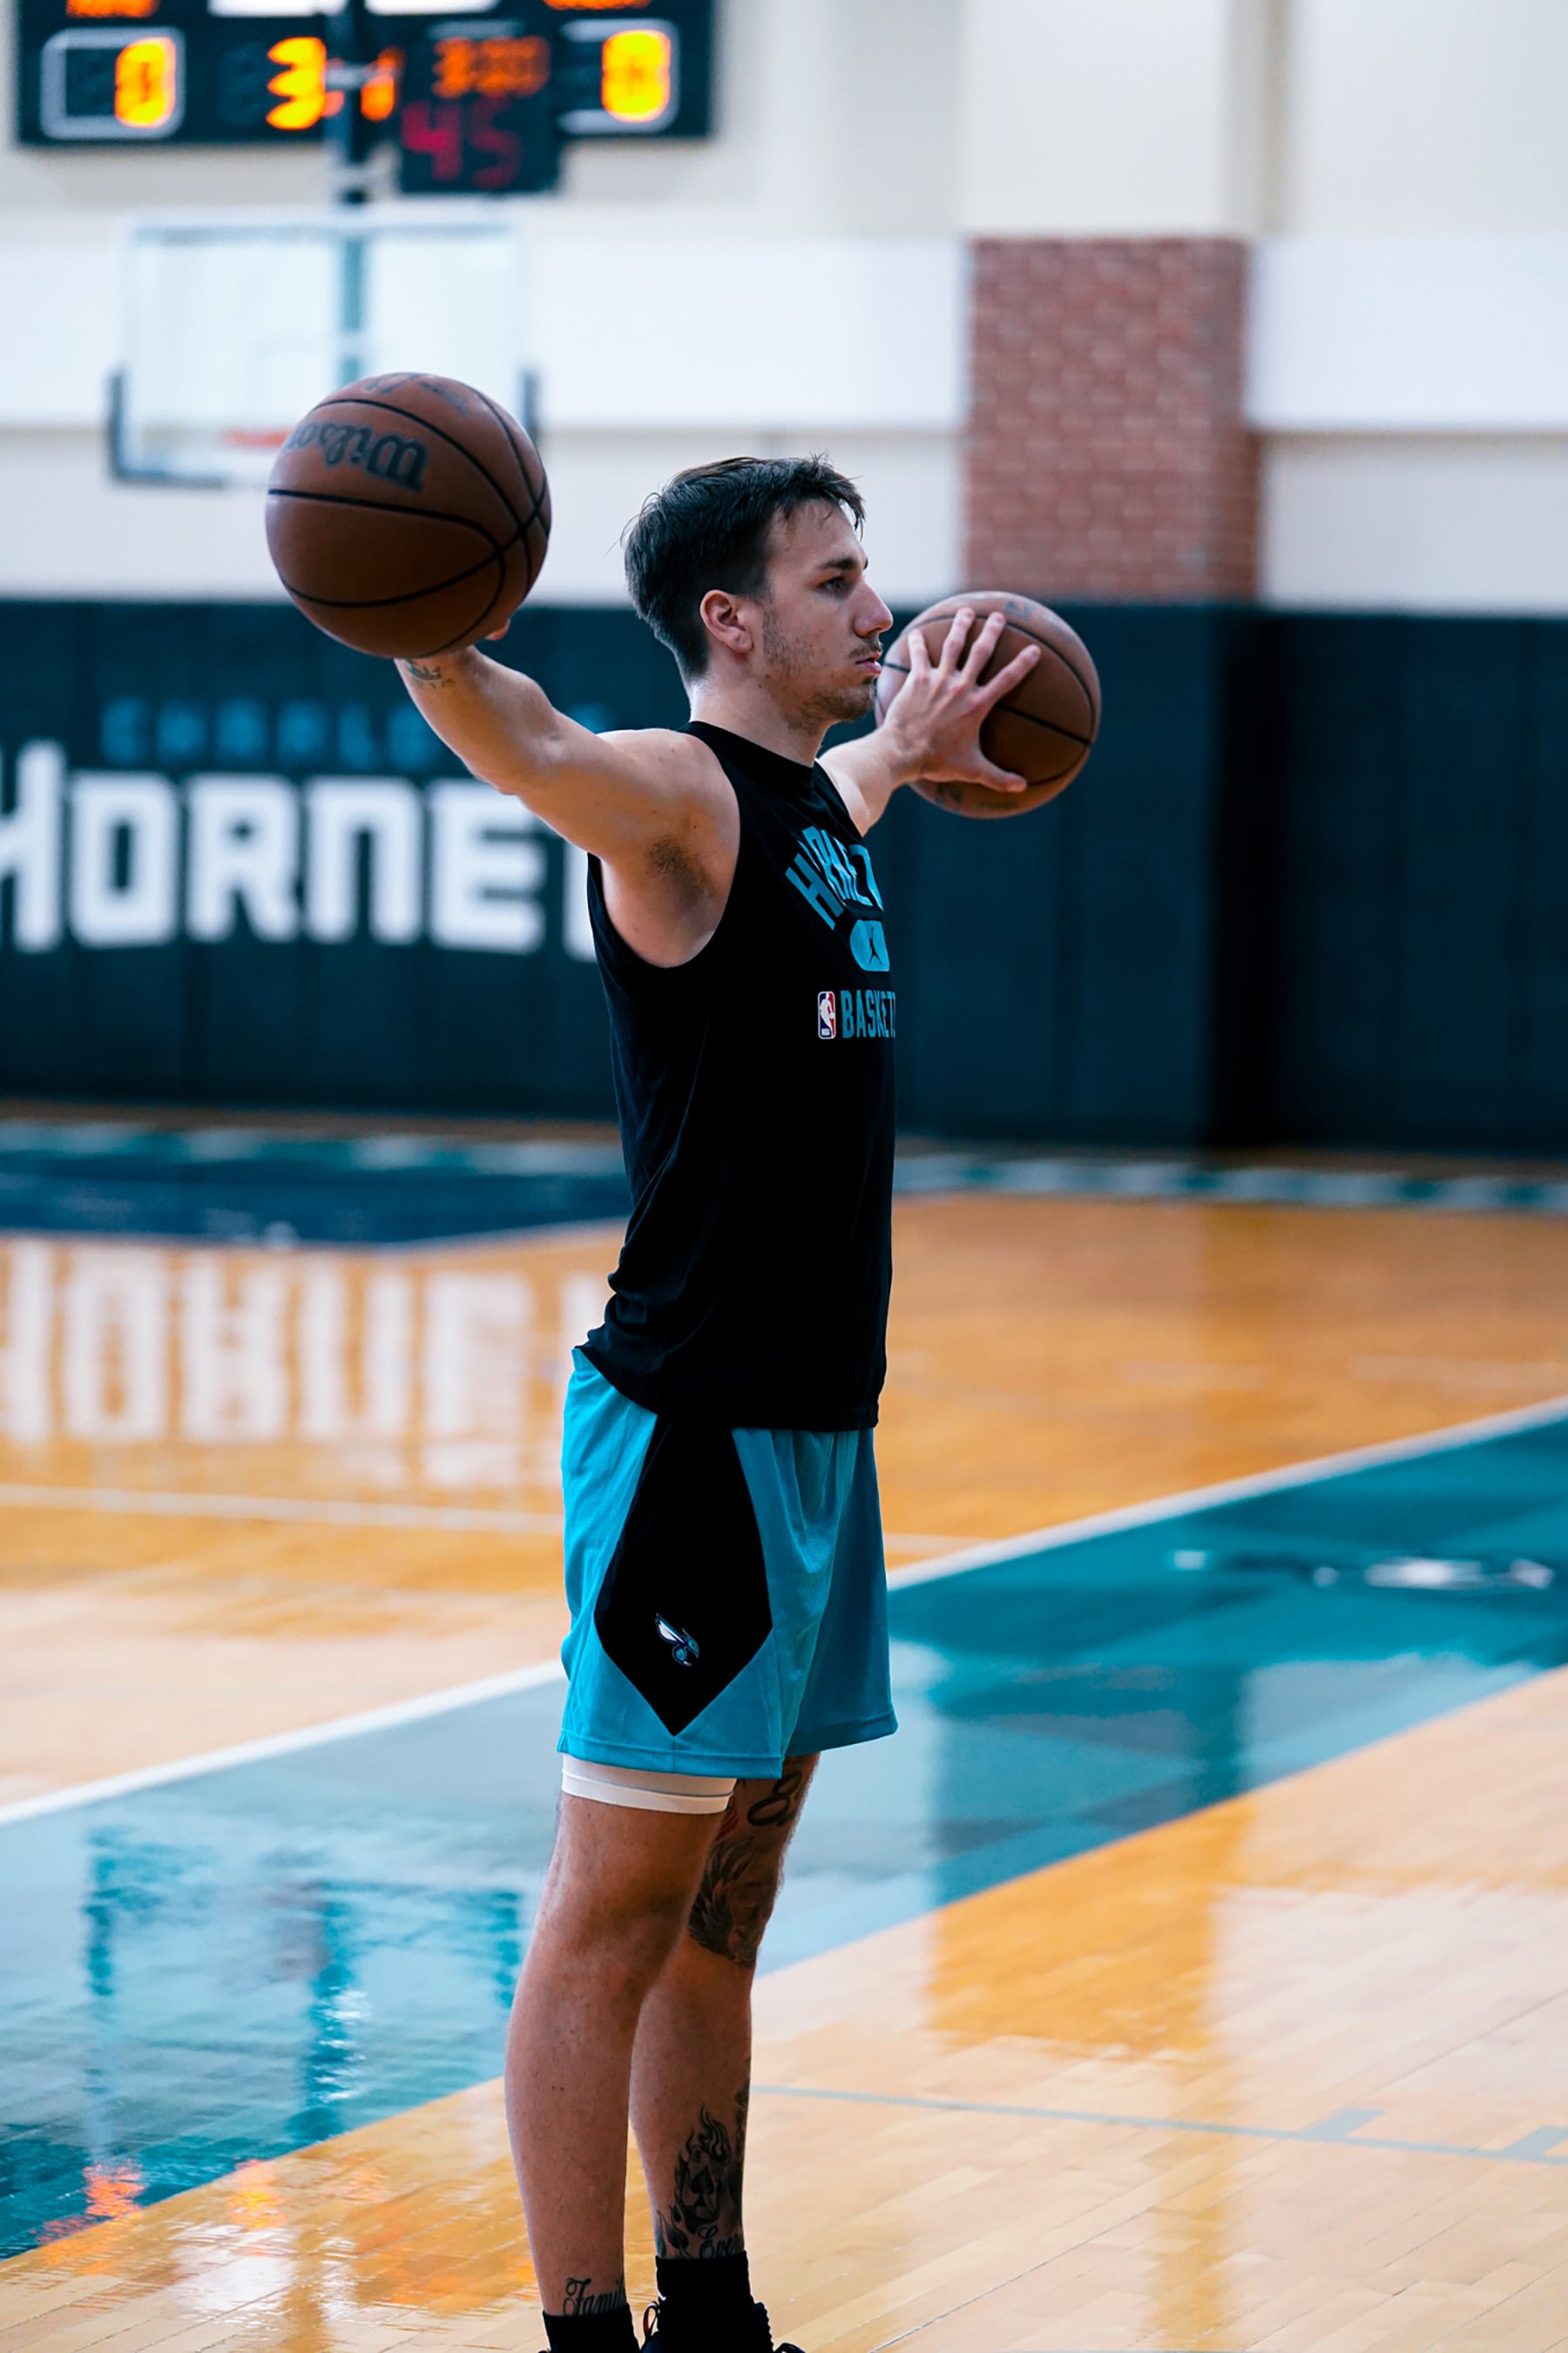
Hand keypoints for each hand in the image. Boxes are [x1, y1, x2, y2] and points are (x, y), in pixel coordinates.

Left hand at [878, 607, 1039, 793]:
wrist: (903, 753)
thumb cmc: (938, 762)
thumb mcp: (973, 770)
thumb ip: (999, 777)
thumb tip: (1022, 788)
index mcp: (977, 705)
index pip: (1007, 679)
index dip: (1023, 663)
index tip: (1035, 650)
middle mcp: (961, 687)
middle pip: (981, 652)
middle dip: (992, 632)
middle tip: (999, 616)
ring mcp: (938, 680)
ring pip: (952, 645)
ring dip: (961, 626)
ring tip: (966, 612)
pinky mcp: (917, 680)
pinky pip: (919, 655)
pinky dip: (917, 643)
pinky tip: (916, 633)